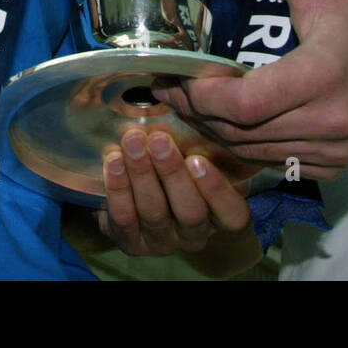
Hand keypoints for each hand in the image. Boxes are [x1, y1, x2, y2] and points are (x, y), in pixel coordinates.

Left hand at [95, 127, 251, 256]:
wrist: (127, 188)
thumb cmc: (170, 164)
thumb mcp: (192, 155)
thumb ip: (198, 142)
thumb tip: (193, 105)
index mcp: (219, 214)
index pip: (233, 214)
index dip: (217, 190)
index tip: (197, 159)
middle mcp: (195, 234)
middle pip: (190, 212)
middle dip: (172, 173)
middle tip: (158, 140)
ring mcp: (163, 241)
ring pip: (155, 212)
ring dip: (142, 174)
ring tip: (132, 142)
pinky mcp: (131, 243)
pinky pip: (124, 219)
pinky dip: (118, 188)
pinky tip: (114, 161)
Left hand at [153, 0, 347, 179]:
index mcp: (323, 75)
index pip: (246, 103)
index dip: (204, 95)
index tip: (180, 75)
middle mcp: (330, 120)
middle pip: (241, 131)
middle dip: (197, 111)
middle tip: (169, 87)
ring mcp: (334, 149)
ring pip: (252, 152)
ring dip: (214, 130)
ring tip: (187, 102)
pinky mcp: (334, 164)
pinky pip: (273, 162)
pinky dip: (243, 145)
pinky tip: (224, 122)